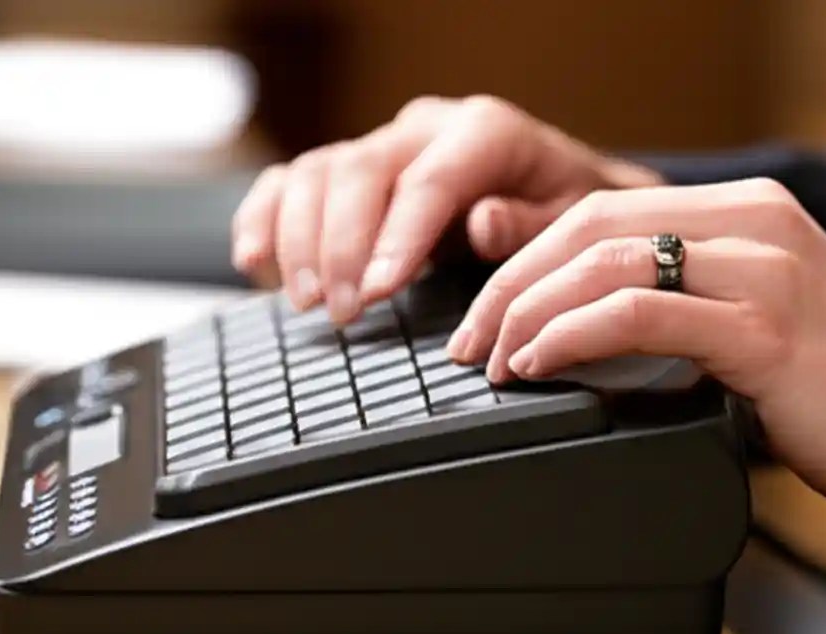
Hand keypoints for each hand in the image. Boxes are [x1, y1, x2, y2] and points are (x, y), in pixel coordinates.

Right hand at [230, 95, 663, 323]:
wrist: (555, 187)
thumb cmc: (563, 208)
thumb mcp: (570, 219)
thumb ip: (530, 224)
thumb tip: (484, 223)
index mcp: (484, 132)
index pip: (428, 180)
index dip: (396, 237)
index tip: (377, 291)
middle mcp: (425, 128)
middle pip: (360, 172)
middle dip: (341, 246)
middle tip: (341, 312)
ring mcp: (383, 145)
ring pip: (317, 172)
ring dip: (299, 239)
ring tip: (306, 302)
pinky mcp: (351, 169)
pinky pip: (291, 181)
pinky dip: (265, 218)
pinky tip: (255, 264)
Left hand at [449, 179, 825, 537]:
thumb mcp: (757, 320)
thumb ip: (685, 304)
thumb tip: (590, 331)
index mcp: (748, 212)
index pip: (606, 211)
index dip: (531, 259)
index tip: (489, 313)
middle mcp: (753, 221)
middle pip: (591, 226)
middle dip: (512, 283)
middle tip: (470, 340)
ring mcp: (760, 267)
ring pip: (606, 261)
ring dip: (529, 311)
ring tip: (492, 359)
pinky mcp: (763, 326)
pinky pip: (640, 313)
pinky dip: (572, 334)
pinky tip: (537, 361)